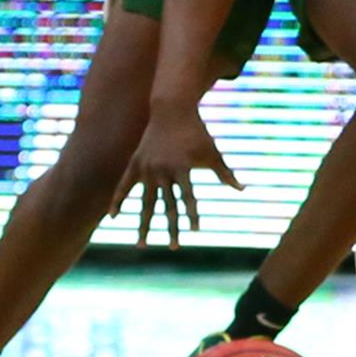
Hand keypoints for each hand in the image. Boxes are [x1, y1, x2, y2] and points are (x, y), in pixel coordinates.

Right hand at [113, 98, 239, 248]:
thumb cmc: (196, 132)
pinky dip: (118, 201)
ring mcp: (146, 168)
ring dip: (144, 225)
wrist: (171, 109)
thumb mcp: (212, 151)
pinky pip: (124, 186)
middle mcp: (162, 170)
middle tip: (175, 247)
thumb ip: (224, 173)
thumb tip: (241, 189)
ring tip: (142, 245)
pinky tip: (114, 217)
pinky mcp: (136, 163)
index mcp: (182, 167)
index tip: (196, 230)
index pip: (188, 196)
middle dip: (172, 227)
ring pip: (145, 202)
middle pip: (167, 205)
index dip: (193, 213)